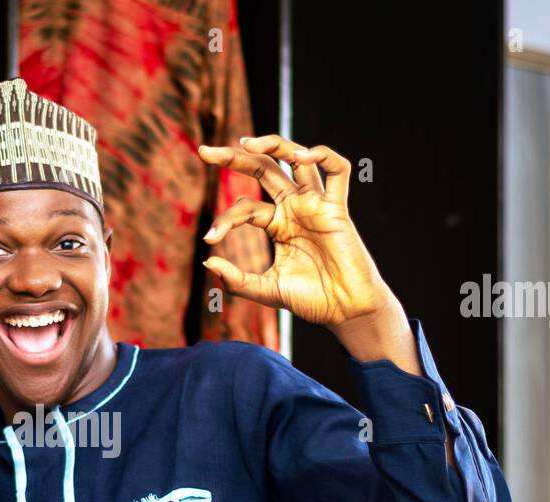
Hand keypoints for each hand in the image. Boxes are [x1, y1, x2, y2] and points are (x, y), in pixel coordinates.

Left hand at [196, 136, 400, 328]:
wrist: (345, 311)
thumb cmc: (310, 300)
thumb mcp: (266, 290)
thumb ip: (237, 280)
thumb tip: (206, 261)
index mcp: (277, 224)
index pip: (244, 208)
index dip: (224, 219)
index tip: (209, 239)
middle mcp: (294, 208)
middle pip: (264, 169)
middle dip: (234, 157)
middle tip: (204, 151)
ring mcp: (315, 205)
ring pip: (296, 160)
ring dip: (273, 144)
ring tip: (245, 143)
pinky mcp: (337, 208)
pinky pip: (338, 171)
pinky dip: (323, 155)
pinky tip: (302, 155)